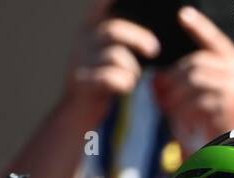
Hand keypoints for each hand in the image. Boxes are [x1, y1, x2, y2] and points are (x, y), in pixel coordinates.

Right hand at [64, 0, 159, 118]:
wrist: (78, 110)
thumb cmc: (103, 79)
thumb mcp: (108, 52)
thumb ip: (122, 38)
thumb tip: (152, 36)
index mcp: (90, 28)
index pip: (99, 4)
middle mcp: (82, 39)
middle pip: (114, 30)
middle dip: (139, 38)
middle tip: (154, 50)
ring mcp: (79, 60)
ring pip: (116, 57)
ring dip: (132, 69)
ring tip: (132, 78)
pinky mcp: (81, 81)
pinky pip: (110, 78)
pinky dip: (124, 83)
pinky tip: (126, 87)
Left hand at [153, 6, 233, 144]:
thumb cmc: (214, 125)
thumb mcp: (198, 98)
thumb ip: (182, 83)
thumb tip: (157, 78)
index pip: (213, 39)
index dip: (199, 27)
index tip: (183, 14)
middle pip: (194, 64)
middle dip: (173, 80)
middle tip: (160, 97)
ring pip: (193, 81)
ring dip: (176, 98)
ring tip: (171, 112)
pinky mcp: (229, 103)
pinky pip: (196, 100)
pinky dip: (185, 112)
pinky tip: (184, 124)